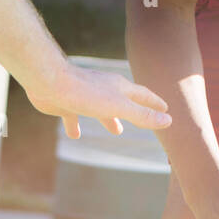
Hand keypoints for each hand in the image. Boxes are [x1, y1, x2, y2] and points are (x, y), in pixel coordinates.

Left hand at [22, 60, 171, 137]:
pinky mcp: (67, 102)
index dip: (155, 103)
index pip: (143, 95)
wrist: (49, 83)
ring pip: (101, 108)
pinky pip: (75, 114)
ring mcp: (85, 95)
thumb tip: (168, 120)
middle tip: (145, 119)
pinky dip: (77, 124)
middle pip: (123, 100)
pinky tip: (75, 135)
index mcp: (119, 88)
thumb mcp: (119, 107)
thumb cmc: (86, 94)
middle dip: (134, 111)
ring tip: (116, 130)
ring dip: (110, 119)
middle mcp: (104, 89)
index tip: (165, 108)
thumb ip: (141, 114)